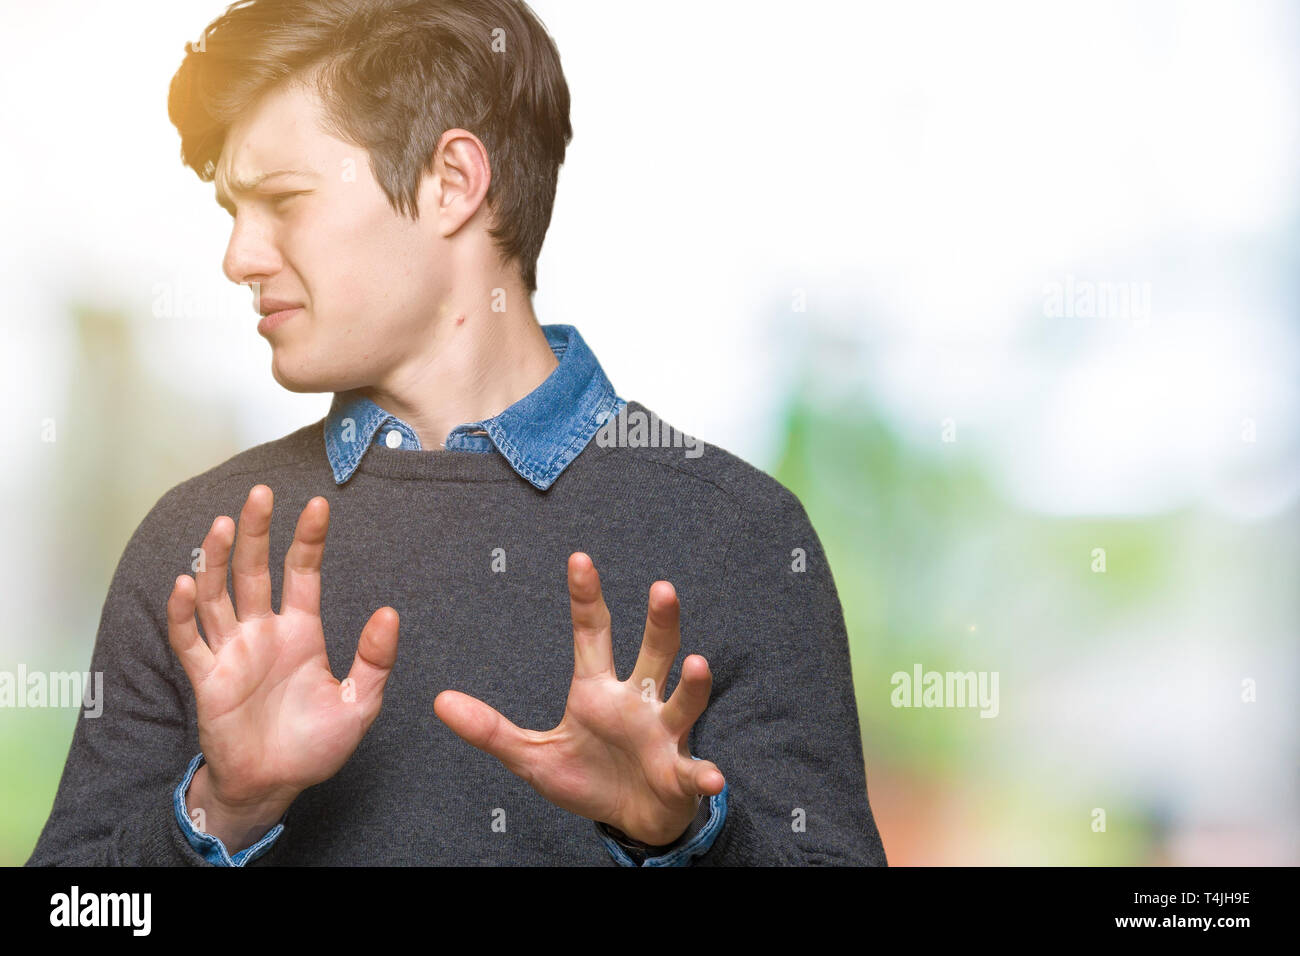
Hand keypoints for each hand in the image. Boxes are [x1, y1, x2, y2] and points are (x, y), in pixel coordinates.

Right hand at [166, 485, 399, 836]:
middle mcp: (263, 631)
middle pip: (254, 570)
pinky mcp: (207, 677)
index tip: (319, 505)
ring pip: (218, 594)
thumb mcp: (359, 703)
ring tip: (222, 525)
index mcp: (301, 630)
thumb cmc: (316, 745)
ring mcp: (232, 651)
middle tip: (261, 493)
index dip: (308, 540)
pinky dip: (183, 612)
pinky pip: (189, 639)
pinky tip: (184, 585)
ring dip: (216, 560)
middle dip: (256, 531)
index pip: (302, 572)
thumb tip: (390, 613)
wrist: (275, 785)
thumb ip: (374, 660)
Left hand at [434, 552, 724, 846]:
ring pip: (682, 700)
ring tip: (696, 663)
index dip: (586, 598)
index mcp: (598, 690)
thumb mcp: (531, 756)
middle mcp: (636, 701)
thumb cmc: (587, 777)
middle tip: (662, 589)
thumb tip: (438, 701)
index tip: (579, 559)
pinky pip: (694, 771)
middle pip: (653, 652)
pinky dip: (704, 774)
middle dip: (660, 622)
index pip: (593, 634)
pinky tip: (711, 776)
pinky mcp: (679, 773)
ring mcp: (662, 734)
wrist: (629, 819)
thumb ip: (490, 730)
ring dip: (692, 684)